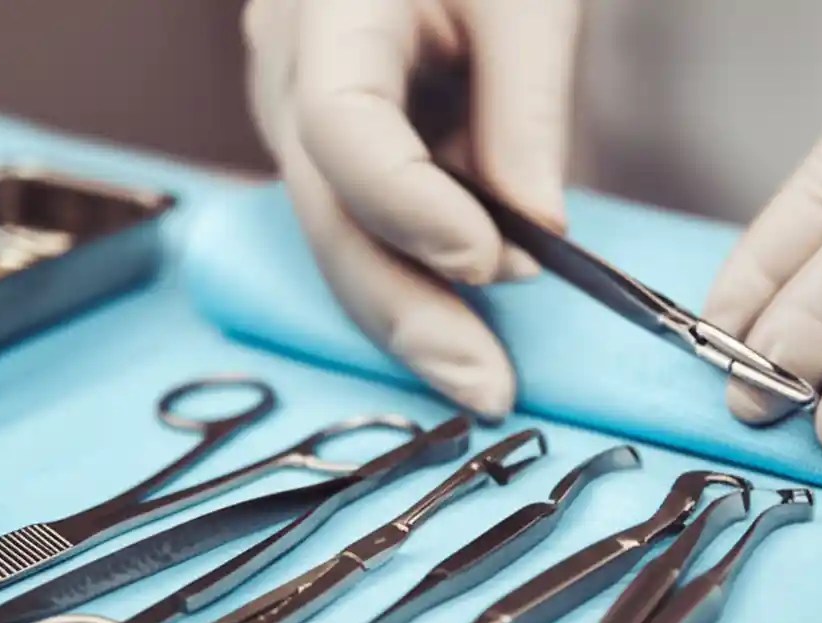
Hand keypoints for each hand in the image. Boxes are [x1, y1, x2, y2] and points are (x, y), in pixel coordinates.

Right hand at [243, 0, 580, 418]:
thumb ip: (526, 112)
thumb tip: (533, 238)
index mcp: (330, 9)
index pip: (341, 126)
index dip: (407, 206)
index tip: (490, 264)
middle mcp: (289, 71)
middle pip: (328, 212)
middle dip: (405, 310)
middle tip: (483, 386)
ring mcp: (295, 112)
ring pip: (338, 235)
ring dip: (409, 313)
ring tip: (482, 379)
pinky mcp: (326, 148)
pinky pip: (358, 225)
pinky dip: (411, 280)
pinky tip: (460, 334)